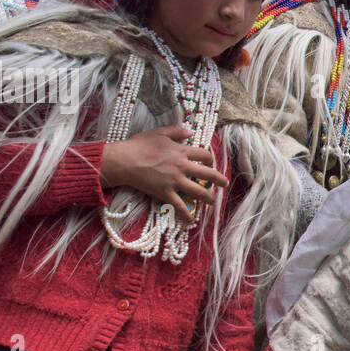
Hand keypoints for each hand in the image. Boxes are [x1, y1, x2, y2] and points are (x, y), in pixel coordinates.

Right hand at [100, 124, 227, 222]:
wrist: (125, 161)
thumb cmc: (139, 145)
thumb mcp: (159, 132)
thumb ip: (176, 131)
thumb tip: (190, 132)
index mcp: (181, 152)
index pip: (204, 155)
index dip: (210, 159)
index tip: (210, 162)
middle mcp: (182, 167)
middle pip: (208, 174)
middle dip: (219, 180)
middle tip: (224, 184)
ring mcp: (175, 182)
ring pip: (199, 192)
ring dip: (208, 198)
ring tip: (211, 201)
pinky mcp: (165, 193)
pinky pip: (180, 206)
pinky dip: (187, 215)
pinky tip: (191, 220)